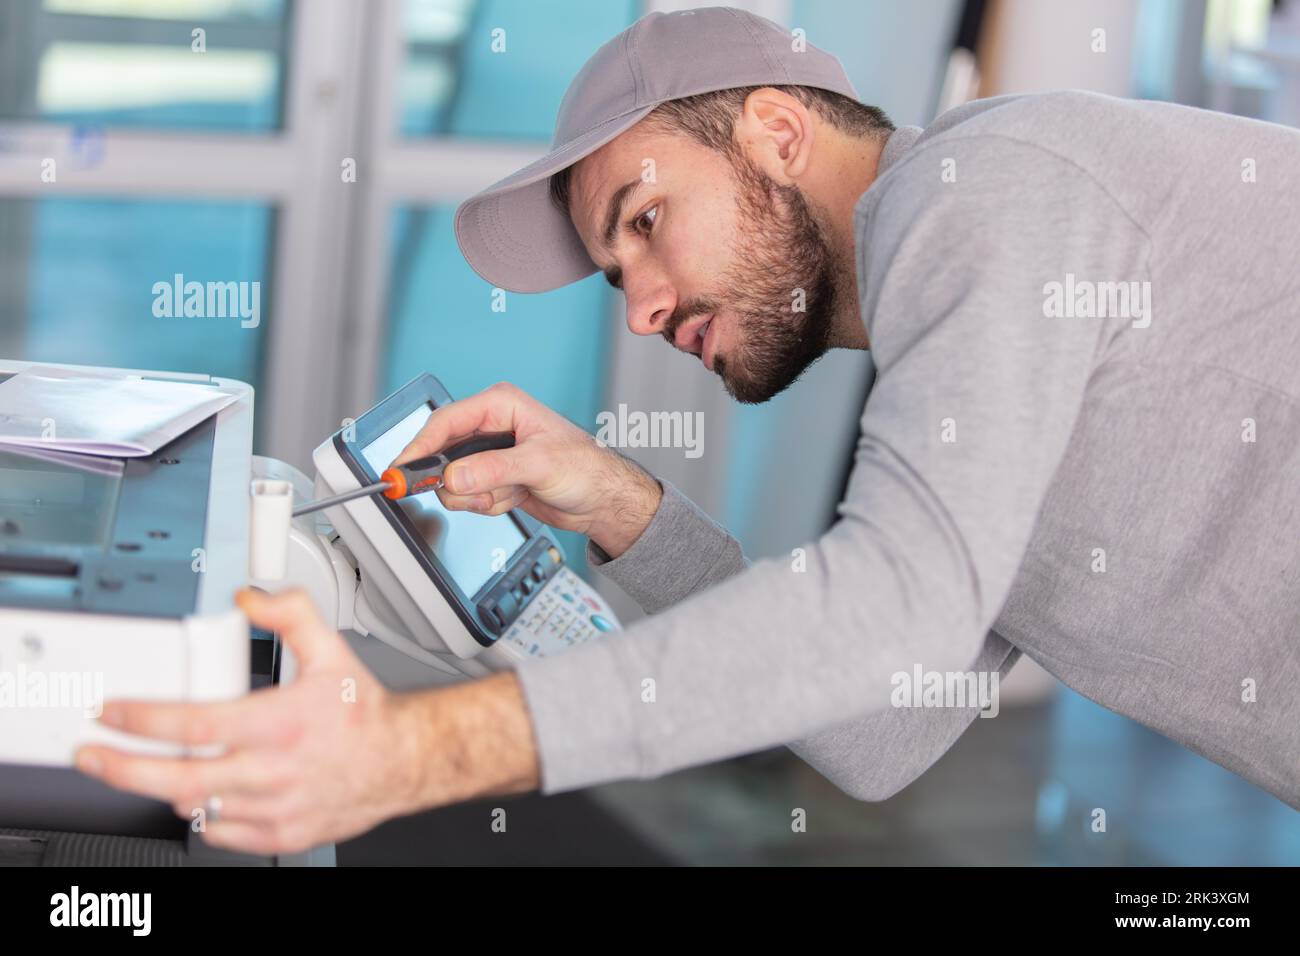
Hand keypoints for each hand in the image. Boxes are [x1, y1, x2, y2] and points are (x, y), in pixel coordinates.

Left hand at [74, 589, 426, 854]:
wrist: (403, 760)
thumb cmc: (364, 714)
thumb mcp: (331, 651)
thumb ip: (290, 615)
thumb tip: (251, 598)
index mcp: (279, 722)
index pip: (193, 725)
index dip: (141, 720)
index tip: (111, 713)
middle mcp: (272, 770)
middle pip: (177, 778)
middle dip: (121, 768)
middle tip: (91, 755)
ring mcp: (275, 808)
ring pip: (196, 808)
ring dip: (163, 789)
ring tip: (144, 770)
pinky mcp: (281, 834)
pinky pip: (223, 834)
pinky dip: (202, 817)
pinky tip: (198, 797)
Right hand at [395, 381, 661, 557]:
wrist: (602, 500)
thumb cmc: (586, 467)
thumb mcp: (539, 465)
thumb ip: (493, 470)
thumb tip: (454, 476)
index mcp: (501, 405)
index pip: (446, 421)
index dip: (421, 446)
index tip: (402, 469)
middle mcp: (492, 427)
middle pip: (443, 453)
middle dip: (455, 480)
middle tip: (464, 493)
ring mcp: (490, 455)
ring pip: (453, 481)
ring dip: (477, 496)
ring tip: (508, 494)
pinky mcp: (492, 479)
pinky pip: (469, 496)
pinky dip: (487, 505)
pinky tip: (513, 499)